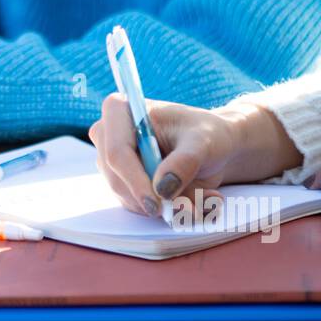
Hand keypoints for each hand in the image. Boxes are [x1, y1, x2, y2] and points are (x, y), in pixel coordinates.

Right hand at [89, 94, 237, 218]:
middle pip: (118, 179)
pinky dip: (166, 209)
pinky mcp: (123, 182)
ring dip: (165, 207)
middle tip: (192, 207)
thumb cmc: (205, 134)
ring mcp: (112, 161)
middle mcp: (108, 136)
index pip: (117, 152)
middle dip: (155, 199)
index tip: (158, 204)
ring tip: (201, 199)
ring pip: (129, 198)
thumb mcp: (203, 142)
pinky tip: (191, 199)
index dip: (135, 181)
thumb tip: (162, 189)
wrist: (212, 146)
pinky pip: (138, 206)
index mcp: (120, 111)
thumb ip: (185, 162)